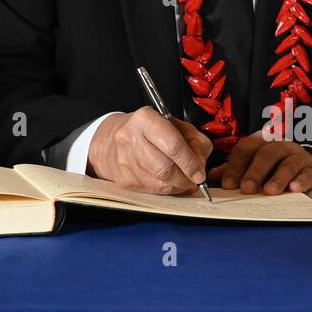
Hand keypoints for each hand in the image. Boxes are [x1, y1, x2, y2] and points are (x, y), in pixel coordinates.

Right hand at [86, 108, 212, 194]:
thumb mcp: (176, 125)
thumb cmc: (148, 131)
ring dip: (177, 186)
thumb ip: (194, 141)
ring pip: (159, 184)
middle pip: (165, 169)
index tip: (199, 173)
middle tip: (194, 179)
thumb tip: (200, 166)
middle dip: (185, 179)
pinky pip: (152, 191)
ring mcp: (124, 161)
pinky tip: (168, 182)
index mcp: (145, 119)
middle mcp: (131, 138)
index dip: (190, 163)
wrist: (112, 140)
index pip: (173, 145)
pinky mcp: (123, 179)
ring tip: (182, 180)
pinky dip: (166, 190)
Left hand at [207, 134, 311, 194]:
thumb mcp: (254, 165)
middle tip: (246, 189)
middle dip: (254, 172)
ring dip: (278, 178)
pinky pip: (308, 173)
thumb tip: (210, 177)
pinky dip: (301, 181)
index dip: (235, 167)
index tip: (227, 184)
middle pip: (265, 155)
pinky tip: (295, 189)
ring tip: (269, 191)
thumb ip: (234, 170)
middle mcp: (279, 146)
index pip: (245, 150)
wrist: (310, 166)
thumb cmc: (275, 166)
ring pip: (287, 163)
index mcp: (261, 143)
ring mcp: (298, 156)